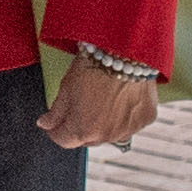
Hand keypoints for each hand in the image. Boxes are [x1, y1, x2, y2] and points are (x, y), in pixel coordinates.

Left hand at [40, 60, 157, 151]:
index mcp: (81, 130)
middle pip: (87, 139)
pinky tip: (123, 96)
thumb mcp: (66, 88)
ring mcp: (128, 129)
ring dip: (105, 123)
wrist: (125, 51)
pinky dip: (126, 115)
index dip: (57, 130)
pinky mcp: (146, 119)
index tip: (56, 121)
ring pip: (110, 133)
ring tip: (105, 98)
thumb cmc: (94, 66)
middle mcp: (105, 136)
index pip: (63, 140)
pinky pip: (131, 123)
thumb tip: (45, 125)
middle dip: (81, 126)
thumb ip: (55, 112)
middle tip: (82, 104)